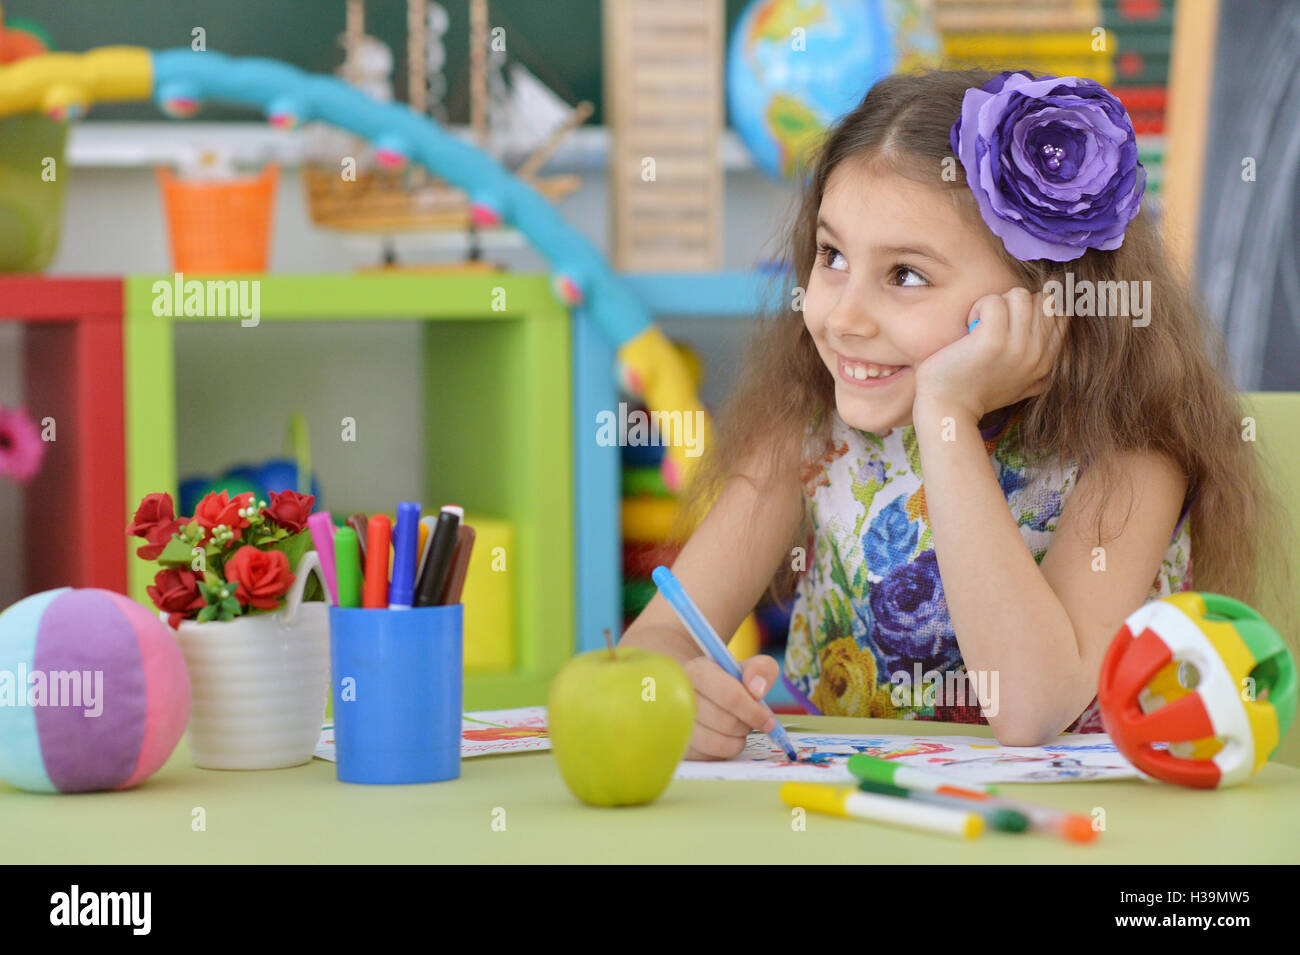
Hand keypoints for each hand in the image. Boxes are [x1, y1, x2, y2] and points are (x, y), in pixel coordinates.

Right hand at [682, 653, 779, 759]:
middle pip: (727, 723)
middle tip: (749, 721)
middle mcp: (679, 697)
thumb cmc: (721, 681)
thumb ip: (760, 669)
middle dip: (746, 725)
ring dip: (737, 740)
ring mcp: (674, 724)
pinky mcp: (677, 746)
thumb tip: (757, 690)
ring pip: (718, 744)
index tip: (768, 720)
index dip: (754, 711)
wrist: (693, 692)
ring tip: (736, 728)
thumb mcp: (743, 669)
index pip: (731, 696)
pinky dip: (724, 750)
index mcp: (697, 672)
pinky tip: (722, 736)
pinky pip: (711, 757)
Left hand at [913, 287, 1066, 422]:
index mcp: (1044, 363)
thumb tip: (1049, 372)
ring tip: (980, 324)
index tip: (1011, 320)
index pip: (1061, 314)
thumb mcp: (1018, 389)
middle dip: (1016, 302)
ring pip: (1020, 296)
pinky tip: (969, 326)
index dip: (1036, 306)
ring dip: (996, 303)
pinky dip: (979, 307)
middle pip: (1044, 300)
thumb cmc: (975, 395)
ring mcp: (1016, 348)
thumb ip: (1037, 378)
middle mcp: (1035, 355)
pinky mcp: (992, 341)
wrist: (948, 410)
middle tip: (994, 322)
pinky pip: (994, 302)